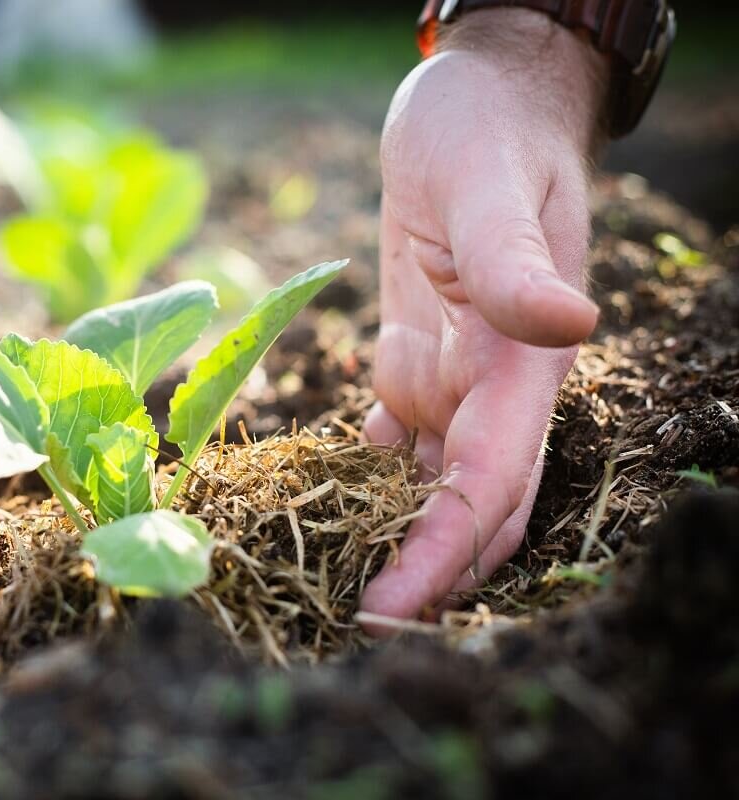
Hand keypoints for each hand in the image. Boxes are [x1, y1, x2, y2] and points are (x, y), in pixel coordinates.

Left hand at [360, 10, 607, 621]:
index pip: (489, 484)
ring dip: (388, 540)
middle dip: (419, 575)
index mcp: (522, 363)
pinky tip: (315, 503)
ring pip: (431, 490)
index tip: (386, 613)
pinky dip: (361, 482)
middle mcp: (493, 388)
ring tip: (321, 586)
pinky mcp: (419, 361)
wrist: (476, 106)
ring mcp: (456, 381)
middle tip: (343, 630)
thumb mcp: (490, 185)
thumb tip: (571, 320)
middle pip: (469, 512)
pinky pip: (394, 445)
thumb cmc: (486, 131)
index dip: (441, 554)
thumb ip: (516, 260)